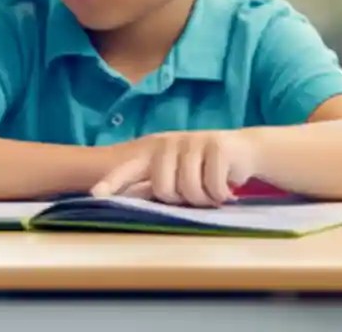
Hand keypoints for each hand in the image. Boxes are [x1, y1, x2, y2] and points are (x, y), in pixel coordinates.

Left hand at [91, 130, 258, 206]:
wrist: (245, 151)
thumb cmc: (204, 168)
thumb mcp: (177, 174)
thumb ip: (152, 185)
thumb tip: (125, 199)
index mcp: (155, 150)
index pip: (128, 168)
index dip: (112, 181)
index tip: (96, 195)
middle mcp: (171, 142)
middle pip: (163, 188)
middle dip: (180, 199)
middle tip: (193, 193)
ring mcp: (194, 141)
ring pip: (189, 190)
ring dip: (203, 199)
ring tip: (210, 191)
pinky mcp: (218, 147)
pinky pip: (212, 186)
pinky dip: (220, 194)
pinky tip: (225, 187)